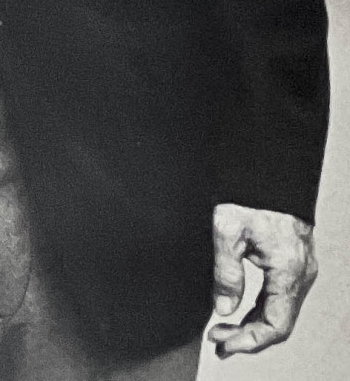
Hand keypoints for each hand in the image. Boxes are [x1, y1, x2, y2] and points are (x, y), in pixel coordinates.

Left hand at [209, 202, 317, 356]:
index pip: (275, 323)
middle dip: (247, 336)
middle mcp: (300, 275)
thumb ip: (225, 271)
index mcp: (288, 271)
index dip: (249, 340)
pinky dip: (258, 310)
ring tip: (222, 331)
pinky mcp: (292, 266)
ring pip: (279, 311)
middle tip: (216, 340)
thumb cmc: (249, 196)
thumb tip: (223, 308)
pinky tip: (238, 312)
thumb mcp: (227, 229)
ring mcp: (299, 272)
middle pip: (278, 322)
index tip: (222, 343)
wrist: (269, 175)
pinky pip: (278, 298)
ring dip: (251, 325)